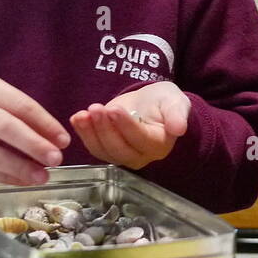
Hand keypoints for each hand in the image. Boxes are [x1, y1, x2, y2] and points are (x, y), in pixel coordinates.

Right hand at [0, 73, 69, 184]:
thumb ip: (20, 114)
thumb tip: (56, 140)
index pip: (20, 104)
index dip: (45, 123)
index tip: (64, 140)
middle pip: (4, 126)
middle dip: (33, 144)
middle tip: (56, 159)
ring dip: (18, 166)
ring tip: (42, 176)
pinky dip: (2, 176)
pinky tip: (21, 180)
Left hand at [69, 81, 189, 169]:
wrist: (149, 104)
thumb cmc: (164, 102)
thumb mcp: (175, 101)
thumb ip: (177, 114)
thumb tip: (179, 129)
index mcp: (160, 145)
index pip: (141, 139)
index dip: (126, 126)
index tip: (114, 109)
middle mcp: (142, 156)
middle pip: (120, 149)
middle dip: (105, 129)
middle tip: (96, 108)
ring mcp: (123, 156)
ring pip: (104, 150)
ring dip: (91, 132)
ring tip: (83, 114)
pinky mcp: (108, 150)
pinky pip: (94, 147)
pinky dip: (83, 133)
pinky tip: (77, 118)